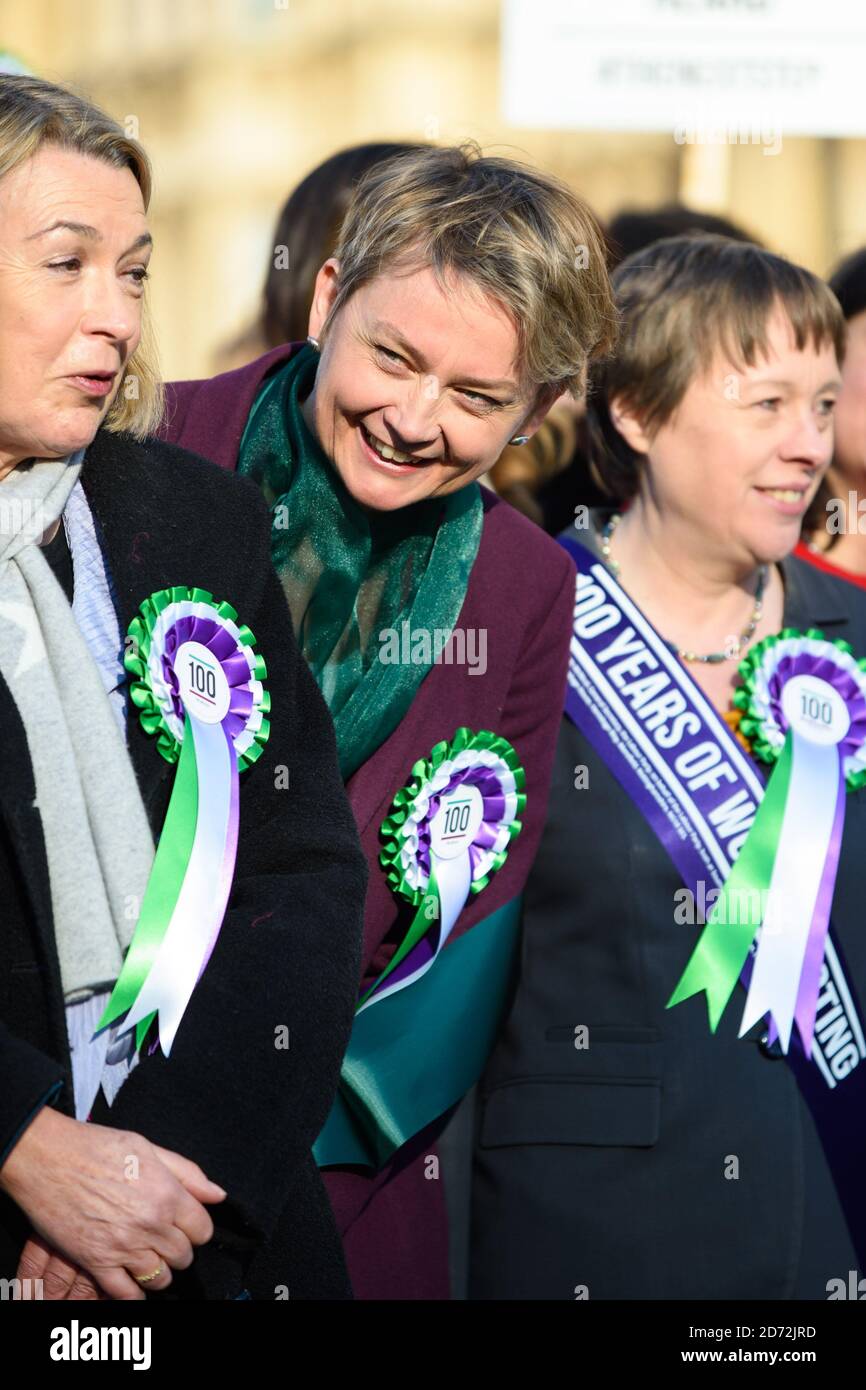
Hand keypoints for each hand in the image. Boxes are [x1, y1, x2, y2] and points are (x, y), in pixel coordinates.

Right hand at [0, 1106, 226, 1299]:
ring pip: (160, 1278)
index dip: (196, 1228)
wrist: (48, 1158)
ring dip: (159, 1271)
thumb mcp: (149, 1148)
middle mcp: (151, 1224)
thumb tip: (217, 1195)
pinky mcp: (96, 1262)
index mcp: (167, 1194)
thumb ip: (188, 1173)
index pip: (202, 1230)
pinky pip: (126, 1293)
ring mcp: (123, 1246)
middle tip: (165, 1240)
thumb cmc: (98, 1147)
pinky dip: (134, 1293)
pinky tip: (132, 1281)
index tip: (185, 1225)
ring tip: (150, 1259)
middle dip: (179, 1249)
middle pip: (183, 1256)